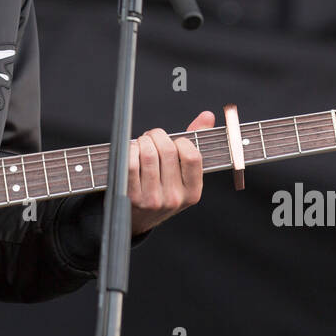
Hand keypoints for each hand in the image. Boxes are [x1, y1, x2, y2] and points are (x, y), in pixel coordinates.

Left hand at [128, 110, 214, 234]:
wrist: (137, 219)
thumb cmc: (162, 189)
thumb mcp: (183, 174)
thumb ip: (195, 142)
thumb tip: (207, 116)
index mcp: (193, 192)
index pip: (193, 156)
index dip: (181, 141)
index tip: (173, 141)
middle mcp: (174, 198)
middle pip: (168, 151)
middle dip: (156, 136)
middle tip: (151, 137)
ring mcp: (152, 199)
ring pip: (148, 154)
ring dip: (142, 141)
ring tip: (141, 144)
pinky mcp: (131, 197)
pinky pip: (130, 163)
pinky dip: (129, 150)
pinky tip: (130, 152)